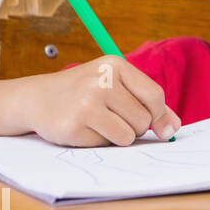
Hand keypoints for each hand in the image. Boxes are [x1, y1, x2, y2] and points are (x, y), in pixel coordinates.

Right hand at [25, 55, 180, 146]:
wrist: (36, 98)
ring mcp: (86, 103)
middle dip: (134, 127)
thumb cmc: (84, 92)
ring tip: (99, 123)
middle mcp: (101, 81)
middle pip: (143, 120)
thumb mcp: (115, 85)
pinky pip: (105, 144)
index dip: (161, 116)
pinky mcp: (74, 125)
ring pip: (127, 136)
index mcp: (115, 65)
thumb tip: (173, 127)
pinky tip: (83, 128)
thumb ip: (147, 103)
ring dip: (118, 137)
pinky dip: (99, 142)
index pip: (154, 95)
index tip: (163, 130)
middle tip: (113, 119)